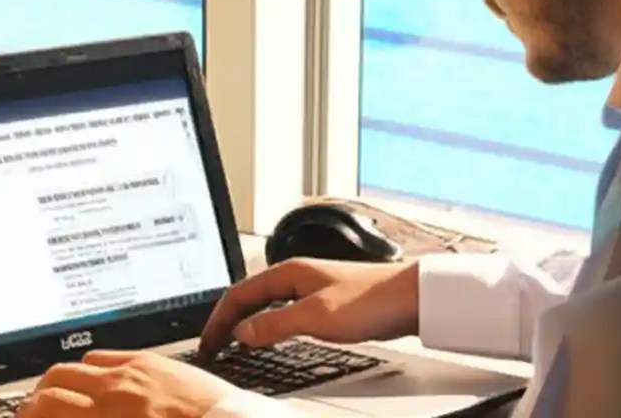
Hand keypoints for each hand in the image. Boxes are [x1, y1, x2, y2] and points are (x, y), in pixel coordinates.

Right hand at [17, 350, 235, 417]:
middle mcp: (114, 395)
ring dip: (60, 381)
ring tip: (60, 394)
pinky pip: (104, 356)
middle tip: (35, 410)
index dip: (29, 413)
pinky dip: (89, 368)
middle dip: (37, 398)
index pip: (49, 407)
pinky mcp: (149, 361)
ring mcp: (131, 373)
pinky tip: (94, 380)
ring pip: (75, 366)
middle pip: (54, 383)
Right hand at [198, 258, 419, 357]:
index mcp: (287, 273)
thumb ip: (274, 324)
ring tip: (232, 343)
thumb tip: (241, 332)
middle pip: (247, 297)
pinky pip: (281, 311)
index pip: (237, 295)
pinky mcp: (325, 301)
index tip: (206, 344)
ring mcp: (310, 287)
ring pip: (264, 304)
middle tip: (212, 347)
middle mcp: (296, 276)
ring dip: (244, 323)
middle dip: (225, 321)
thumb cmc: (372, 301)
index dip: (217, 321)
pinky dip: (265, 325)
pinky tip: (270, 337)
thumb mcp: (315, 317)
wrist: (414, 298)